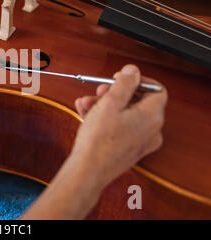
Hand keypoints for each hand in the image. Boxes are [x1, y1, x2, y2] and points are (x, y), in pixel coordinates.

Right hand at [71, 64, 167, 186]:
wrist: (88, 170)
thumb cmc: (98, 141)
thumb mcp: (110, 102)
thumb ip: (124, 82)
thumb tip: (133, 71)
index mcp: (152, 116)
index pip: (156, 89)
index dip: (137, 80)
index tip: (120, 78)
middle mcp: (151, 129)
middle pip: (137, 101)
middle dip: (115, 93)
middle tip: (99, 91)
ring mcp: (141, 141)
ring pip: (126, 113)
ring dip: (105, 105)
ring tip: (86, 104)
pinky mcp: (129, 148)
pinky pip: (120, 127)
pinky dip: (105, 119)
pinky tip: (86, 114)